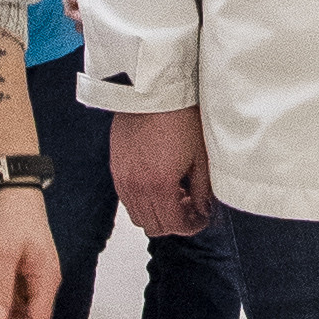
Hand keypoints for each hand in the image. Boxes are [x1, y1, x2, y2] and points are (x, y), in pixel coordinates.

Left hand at [0, 193, 60, 318]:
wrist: (12, 190)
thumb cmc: (12, 216)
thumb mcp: (2, 252)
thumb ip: (0, 287)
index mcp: (46, 278)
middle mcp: (43, 280)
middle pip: (32, 318)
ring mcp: (33, 276)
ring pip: (22, 309)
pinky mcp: (22, 270)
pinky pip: (15, 296)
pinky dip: (1, 305)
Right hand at [113, 106, 211, 237]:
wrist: (152, 91)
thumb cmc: (179, 117)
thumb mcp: (200, 156)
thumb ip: (202, 190)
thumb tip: (203, 209)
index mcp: (160, 186)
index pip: (173, 225)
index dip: (191, 226)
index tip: (200, 218)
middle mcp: (136, 187)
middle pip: (153, 226)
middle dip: (174, 222)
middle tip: (190, 207)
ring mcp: (122, 178)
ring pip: (137, 215)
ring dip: (157, 212)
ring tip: (174, 193)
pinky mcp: (115, 167)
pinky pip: (126, 198)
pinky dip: (142, 200)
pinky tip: (157, 183)